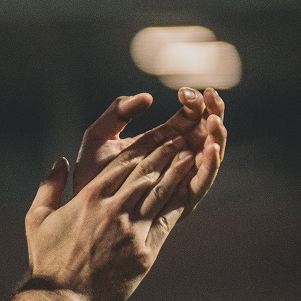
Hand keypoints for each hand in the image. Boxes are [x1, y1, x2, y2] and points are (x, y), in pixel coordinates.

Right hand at [25, 129, 196, 300]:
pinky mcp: (144, 251)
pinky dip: (177, 202)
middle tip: (178, 138)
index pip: (121, 165)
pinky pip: (164, 220)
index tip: (154, 137)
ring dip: (175, 172)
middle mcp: (112, 209)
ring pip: (158, 193)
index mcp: (88, 198)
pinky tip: (187, 190)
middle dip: (163, 153)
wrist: (61, 297)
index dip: (141, 149)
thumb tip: (58, 161)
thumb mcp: (37, 218)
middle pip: (144, 173)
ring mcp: (130, 230)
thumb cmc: (46, 259)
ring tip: (190, 155)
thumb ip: (48, 186)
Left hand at [75, 89, 226, 212]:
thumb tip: (147, 97)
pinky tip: (210, 147)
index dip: (195, 101)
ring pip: (211, 153)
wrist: (84, 209)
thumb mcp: (99, 136)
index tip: (186, 91)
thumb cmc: (91, 173)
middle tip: (210, 95)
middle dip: (213, 111)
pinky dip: (211, 164)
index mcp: (163, 140)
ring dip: (216, 135)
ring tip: (213, 119)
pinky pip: (203, 181)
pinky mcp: (182, 200)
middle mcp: (179, 157)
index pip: (190, 116)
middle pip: (207, 131)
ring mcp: (184, 178)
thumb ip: (118, 113)